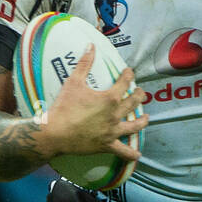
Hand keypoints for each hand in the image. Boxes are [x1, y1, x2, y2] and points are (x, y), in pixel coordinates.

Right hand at [41, 44, 146, 160]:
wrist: (56, 133)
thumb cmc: (64, 107)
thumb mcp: (73, 82)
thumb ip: (84, 63)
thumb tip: (91, 46)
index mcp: (110, 98)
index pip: (124, 82)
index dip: (128, 75)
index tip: (129, 72)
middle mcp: (115, 114)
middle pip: (134, 102)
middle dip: (139, 95)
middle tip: (140, 92)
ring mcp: (113, 131)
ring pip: (134, 126)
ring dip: (142, 121)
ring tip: (146, 118)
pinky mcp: (107, 145)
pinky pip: (123, 151)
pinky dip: (131, 154)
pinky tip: (137, 155)